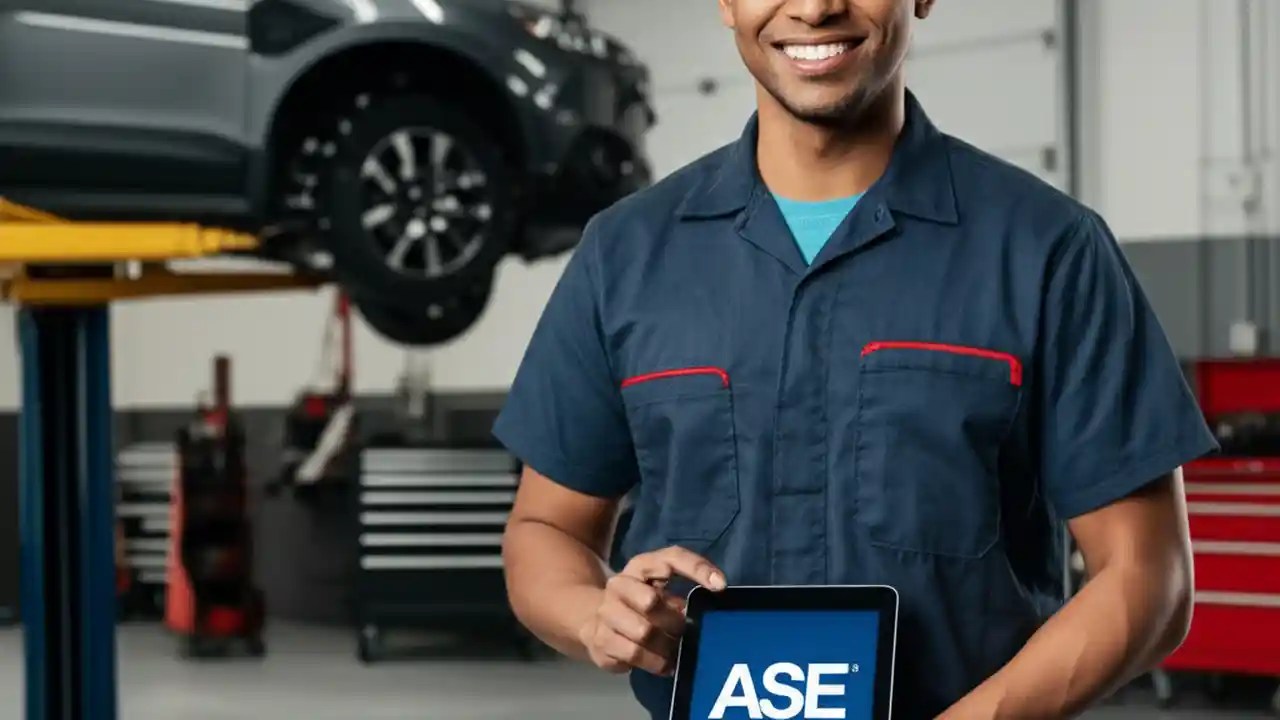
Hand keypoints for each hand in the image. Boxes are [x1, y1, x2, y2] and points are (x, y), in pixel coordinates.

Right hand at [579, 546, 726, 676]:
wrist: (595, 617)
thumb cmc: (640, 598)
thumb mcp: (660, 583)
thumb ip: (685, 583)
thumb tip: (714, 593)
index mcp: (640, 566)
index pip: (670, 559)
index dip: (696, 569)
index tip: (720, 586)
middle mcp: (619, 585)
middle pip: (650, 601)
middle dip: (673, 620)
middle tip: (684, 631)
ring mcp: (606, 613)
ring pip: (642, 633)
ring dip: (665, 646)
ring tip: (675, 650)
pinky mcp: (600, 639)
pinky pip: (633, 655)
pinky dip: (655, 662)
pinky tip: (665, 663)